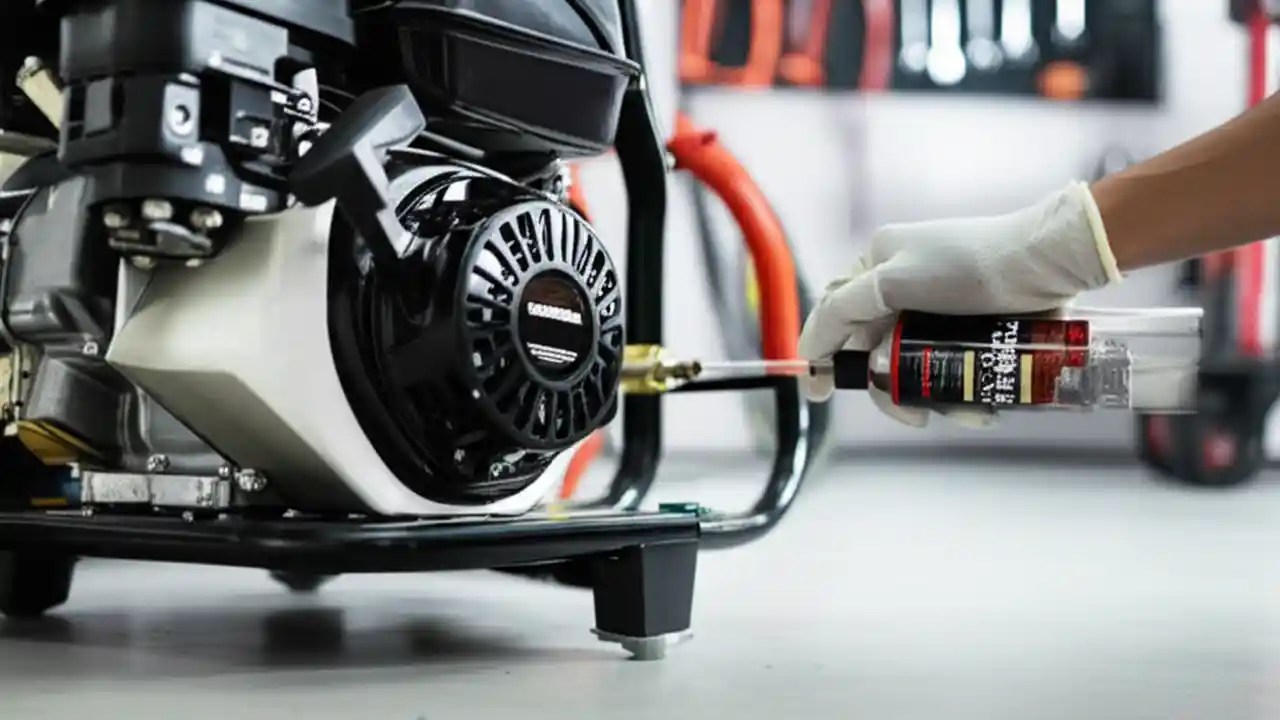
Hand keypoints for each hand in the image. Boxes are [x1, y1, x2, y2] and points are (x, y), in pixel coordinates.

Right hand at [799, 181, 1122, 425]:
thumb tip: (808, 351)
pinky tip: (984, 405)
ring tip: (969, 412)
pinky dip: (963, 392)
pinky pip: (951, 369)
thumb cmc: (965, 266)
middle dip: (894, 389)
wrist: (1044, 263)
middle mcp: (903, 287)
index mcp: (878, 264)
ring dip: (936, 397)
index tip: (819, 393)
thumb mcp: (891, 281)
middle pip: (876, 352)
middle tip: (914, 415)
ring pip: (915, 367)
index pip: (835, 314)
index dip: (823, 355)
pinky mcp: (971, 329)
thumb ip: (841, 312)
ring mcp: (938, 310)